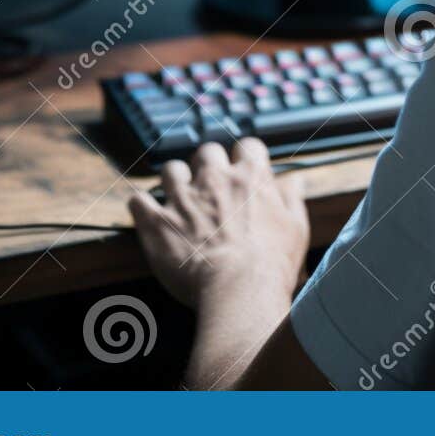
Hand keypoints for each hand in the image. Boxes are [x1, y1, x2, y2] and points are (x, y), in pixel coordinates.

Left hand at [129, 138, 310, 310]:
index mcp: (251, 177)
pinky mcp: (157, 221)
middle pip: (207, 152)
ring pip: (171, 170)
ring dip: (174, 181)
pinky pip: (138, 200)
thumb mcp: (296, 227)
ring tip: (178, 199)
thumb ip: (291, 198)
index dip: (244, 158)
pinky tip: (149, 215)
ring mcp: (183, 198)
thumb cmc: (272, 263)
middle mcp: (215, 179)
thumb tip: (293, 180)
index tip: (243, 172)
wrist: (239, 289)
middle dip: (208, 165)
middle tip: (210, 188)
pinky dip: (142, 206)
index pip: (247, 146)